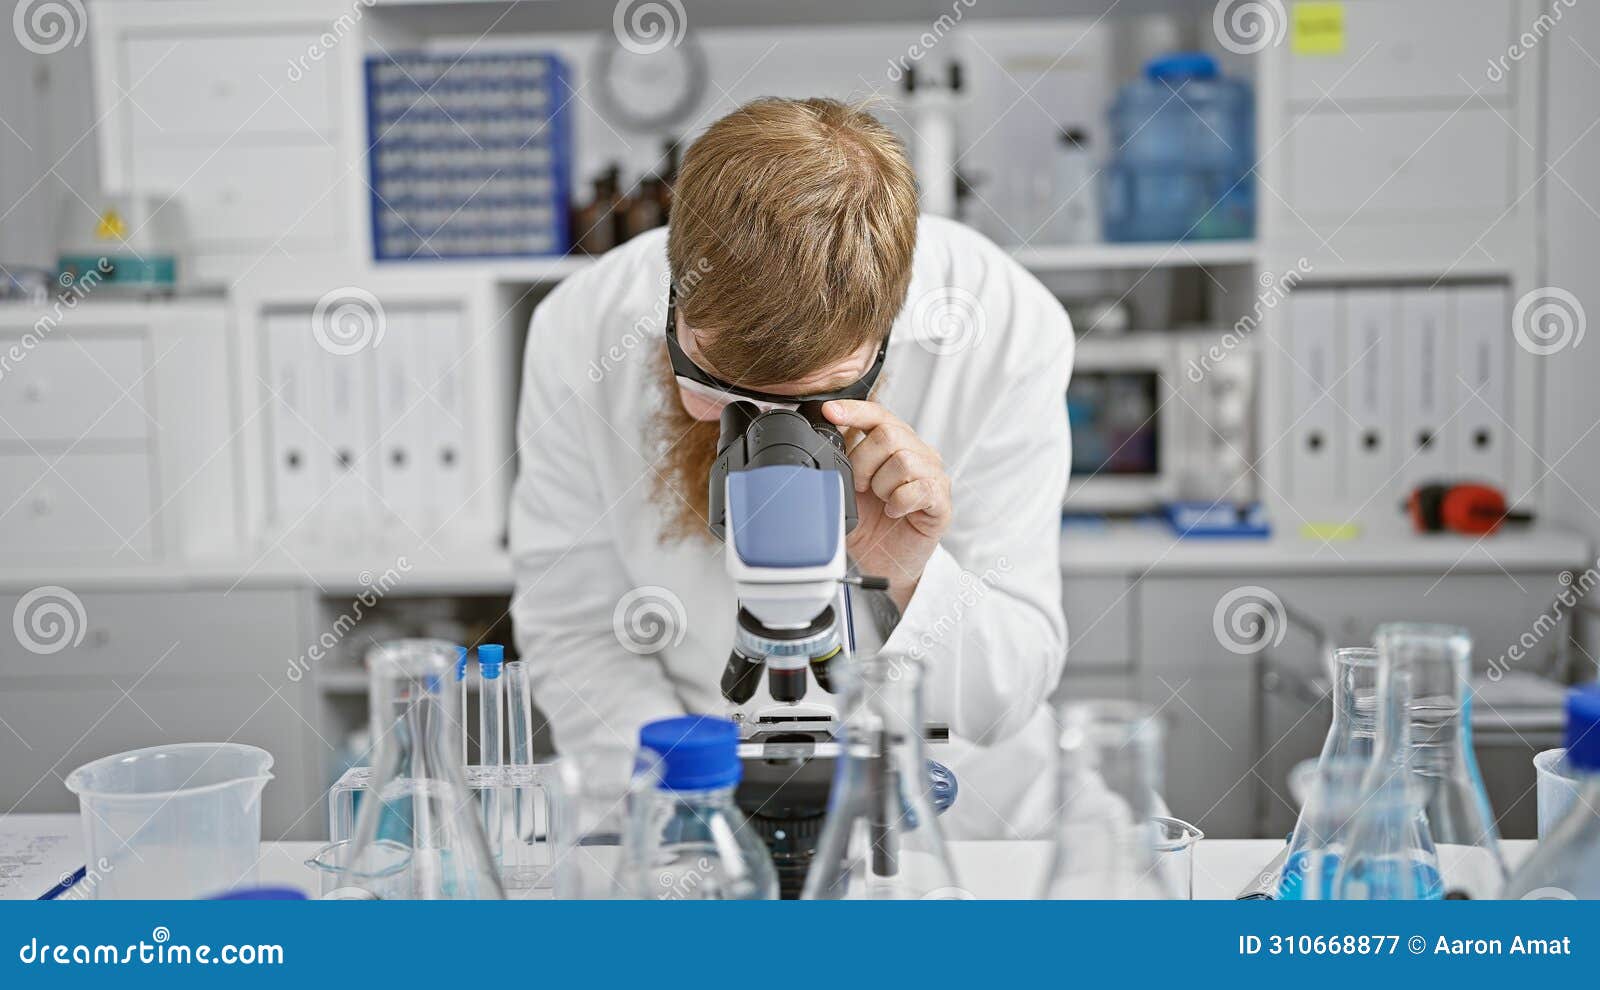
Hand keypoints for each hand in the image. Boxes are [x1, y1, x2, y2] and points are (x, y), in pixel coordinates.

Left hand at [821, 400, 951, 609]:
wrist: (884, 562)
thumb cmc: (870, 523)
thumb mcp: (846, 487)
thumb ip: (840, 460)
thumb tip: (821, 434)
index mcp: (896, 444)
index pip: (877, 414)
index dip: (854, 411)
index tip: (830, 412)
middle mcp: (918, 454)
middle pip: (889, 434)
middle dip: (863, 461)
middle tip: (860, 485)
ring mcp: (933, 476)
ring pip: (903, 460)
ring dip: (882, 485)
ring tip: (880, 501)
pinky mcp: (941, 501)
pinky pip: (920, 488)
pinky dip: (899, 501)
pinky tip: (893, 511)